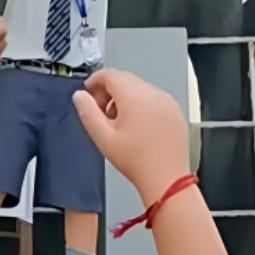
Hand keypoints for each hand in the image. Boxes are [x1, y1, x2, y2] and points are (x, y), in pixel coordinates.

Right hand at [73, 69, 188, 203]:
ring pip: (140, 89)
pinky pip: (153, 99)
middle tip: (99, 112)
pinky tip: (135, 127)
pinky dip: (141, 105)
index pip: (111, 75)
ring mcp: (167, 103)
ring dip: (124, 99)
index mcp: (136, 97)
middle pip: (125, 80)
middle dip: (108, 92)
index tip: (87, 93)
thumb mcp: (103, 137)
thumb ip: (87, 112)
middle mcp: (155, 95)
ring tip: (117, 124)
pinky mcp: (175, 112)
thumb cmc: (138, 161)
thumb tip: (80, 97)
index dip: (94, 81)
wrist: (166, 179)